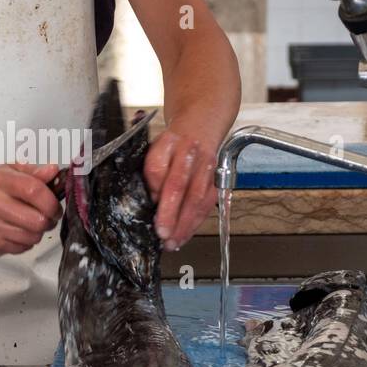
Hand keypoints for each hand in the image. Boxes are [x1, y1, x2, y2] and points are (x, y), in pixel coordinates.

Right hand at [0, 162, 61, 255]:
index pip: (35, 191)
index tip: (54, 205)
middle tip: (46, 216)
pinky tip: (17, 231)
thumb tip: (53, 171)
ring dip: (38, 232)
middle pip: (38, 220)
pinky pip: (23, 248)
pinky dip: (25, 242)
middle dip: (49, 220)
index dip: (52, 201)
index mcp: (0, 181)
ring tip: (30, 223)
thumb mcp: (9, 172)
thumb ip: (33, 171)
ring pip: (33, 237)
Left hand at [143, 125, 217, 250]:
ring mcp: (205, 166)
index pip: (157, 166)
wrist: (201, 125)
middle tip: (162, 233)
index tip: (150, 205)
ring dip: (185, 223)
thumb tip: (153, 201)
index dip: (153, 187)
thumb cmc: (173, 144)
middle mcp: (189, 152)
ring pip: (196, 197)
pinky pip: (207, 204)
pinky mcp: (216, 179)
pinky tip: (185, 235)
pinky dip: (196, 222)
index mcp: (167, 142)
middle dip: (170, 213)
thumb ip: (152, 172)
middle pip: (179, 184)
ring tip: (173, 242)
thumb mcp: (155, 148)